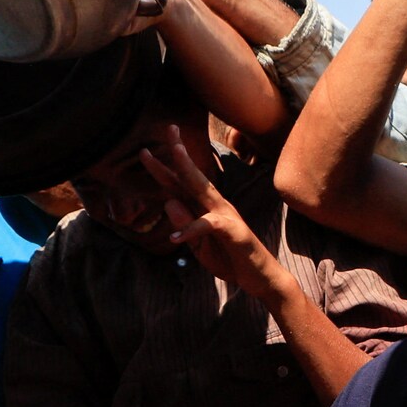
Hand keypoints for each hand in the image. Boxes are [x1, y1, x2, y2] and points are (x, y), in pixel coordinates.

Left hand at [144, 131, 288, 299]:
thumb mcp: (199, 246)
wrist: (260, 278)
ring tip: (173, 152)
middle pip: (192, 176)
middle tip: (168, 128)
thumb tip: (168, 202)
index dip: (163, 168)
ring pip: (202, 188)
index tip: (146, 151)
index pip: (181, 185)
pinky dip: (191, 229)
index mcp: (205, 208)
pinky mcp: (232, 231)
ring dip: (187, 169)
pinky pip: (208, 225)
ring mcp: (225, 215)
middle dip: (178, 152)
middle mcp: (215, 205)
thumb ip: (184, 225)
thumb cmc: (230, 259)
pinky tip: (174, 238)